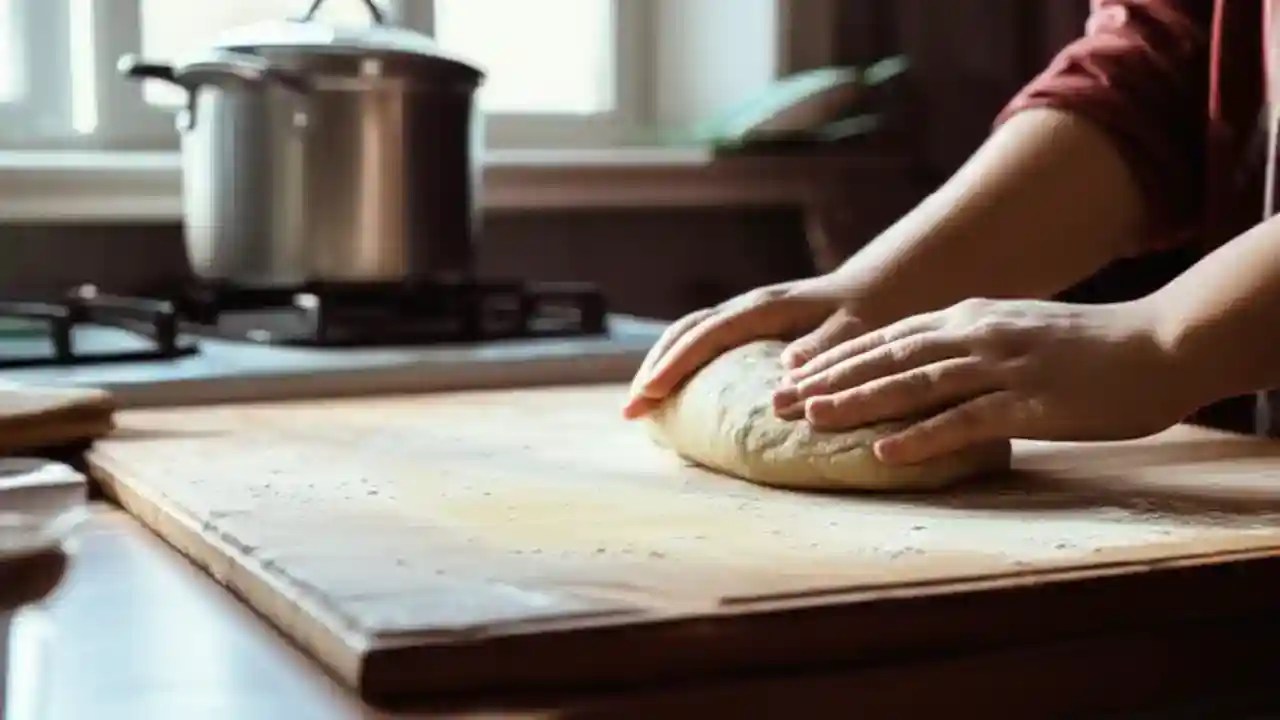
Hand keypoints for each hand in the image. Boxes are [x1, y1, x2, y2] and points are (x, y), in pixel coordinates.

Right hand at [622, 275, 870, 418]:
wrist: (877, 288)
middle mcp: (746, 307)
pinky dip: (679, 363)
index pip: (707, 336)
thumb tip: (785, 372)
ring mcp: (744, 315)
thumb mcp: (855, 330)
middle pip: (685, 332)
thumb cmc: (869, 312)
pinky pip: (702, 341)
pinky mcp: (747, 327)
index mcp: (765, 308)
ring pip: (687, 334)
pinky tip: (670, 391)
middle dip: (654, 369)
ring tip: (639, 406)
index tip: (649, 394)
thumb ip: (824, 349)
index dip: (675, 365)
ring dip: (660, 366)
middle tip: (629, 411)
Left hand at [773, 297, 1200, 463]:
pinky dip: (923, 436)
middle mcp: (976, 334)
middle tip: (777, 401)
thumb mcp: (1014, 335)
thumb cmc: (1086, 350)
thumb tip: (922, 369)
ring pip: (916, 383)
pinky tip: (885, 451)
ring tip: (812, 419)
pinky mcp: (1032, 401)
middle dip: (829, 380)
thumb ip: (967, 346)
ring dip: (860, 402)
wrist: (1159, 344)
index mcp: (970, 318)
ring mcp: (1003, 366)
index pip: (888, 338)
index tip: (790, 374)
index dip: (836, 357)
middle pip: (888, 357)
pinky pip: (966, 420)